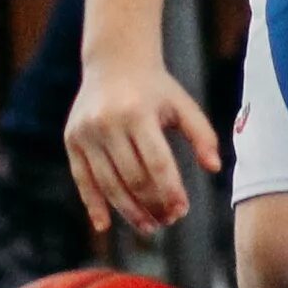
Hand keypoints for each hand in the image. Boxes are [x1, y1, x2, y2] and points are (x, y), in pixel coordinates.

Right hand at [64, 55, 220, 234]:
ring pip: (108, 183)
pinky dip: (93, 204)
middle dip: (152, 204)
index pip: (157, 163)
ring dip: (129, 210)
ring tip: (149, 226)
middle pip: (132, 177)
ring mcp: (86, 132)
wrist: (114, 62)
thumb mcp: (182, 105)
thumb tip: (215, 168)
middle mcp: (108, 123)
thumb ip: (202, 135)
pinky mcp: (71, 140)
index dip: (170, 191)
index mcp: (138, 112)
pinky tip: (106, 225)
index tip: (182, 210)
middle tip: (169, 220)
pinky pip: (82, 179)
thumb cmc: (157, 89)